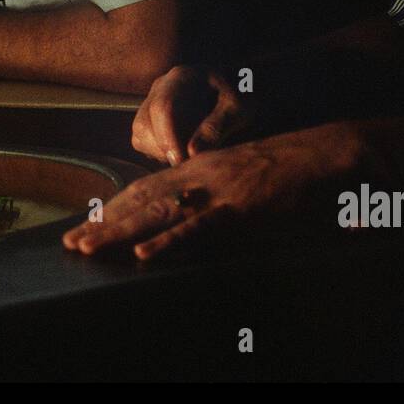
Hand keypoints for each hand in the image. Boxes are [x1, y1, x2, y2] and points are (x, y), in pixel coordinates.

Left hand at [64, 124, 361, 261]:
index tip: (87, 225)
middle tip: (71, 243)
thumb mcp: (247, 180)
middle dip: (105, 222)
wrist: (331, 150)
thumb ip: (220, 197)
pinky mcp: (242, 207)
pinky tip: (144, 253)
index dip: (115, 207)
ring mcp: (220, 190)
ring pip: (159, 212)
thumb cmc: (294, 169)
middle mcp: (203, 174)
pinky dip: (170, 240)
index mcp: (202, 167)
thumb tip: (193, 216)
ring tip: (90, 248)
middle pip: (143, 199)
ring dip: (121, 231)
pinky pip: (200, 227)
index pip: (148, 188)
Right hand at [132, 65, 252, 165]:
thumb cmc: (239, 96)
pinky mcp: (149, 117)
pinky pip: (142, 140)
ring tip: (188, 155)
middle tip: (190, 163)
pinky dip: (157, 152)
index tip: (182, 161)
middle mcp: (160, 87)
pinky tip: (180, 152)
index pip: (163, 107)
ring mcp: (151, 101)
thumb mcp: (238, 109)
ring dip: (160, 152)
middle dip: (165, 149)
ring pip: (140, 133)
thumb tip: (192, 152)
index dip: (168, 137)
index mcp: (182, 78)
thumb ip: (216, 127)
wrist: (236, 89)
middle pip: (145, 122)